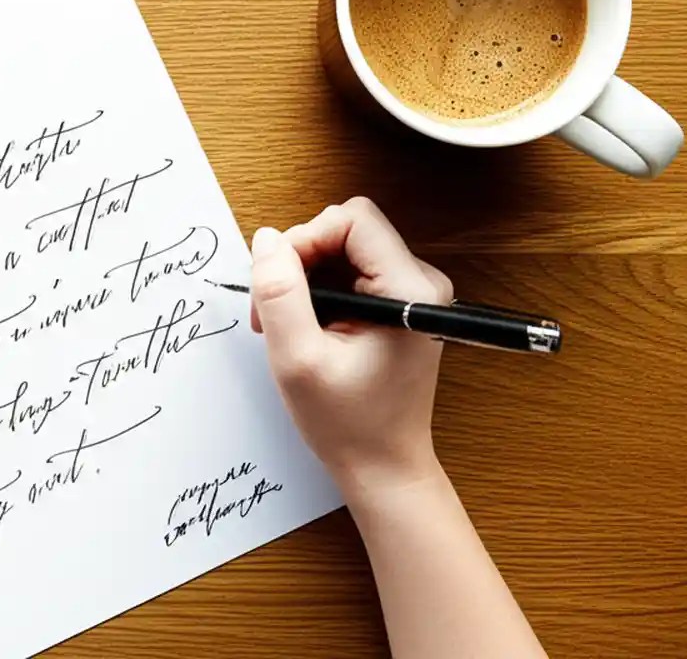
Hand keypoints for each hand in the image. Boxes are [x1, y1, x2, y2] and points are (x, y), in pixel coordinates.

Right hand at [249, 197, 453, 495]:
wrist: (383, 467)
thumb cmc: (349, 424)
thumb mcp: (298, 359)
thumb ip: (279, 293)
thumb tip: (266, 240)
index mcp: (409, 290)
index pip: (352, 219)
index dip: (304, 240)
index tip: (278, 283)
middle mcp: (420, 283)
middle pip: (347, 230)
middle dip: (300, 261)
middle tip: (274, 313)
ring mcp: (411, 294)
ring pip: (344, 250)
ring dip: (306, 280)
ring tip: (287, 327)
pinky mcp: (399, 305)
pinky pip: (350, 272)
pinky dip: (319, 293)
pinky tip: (306, 330)